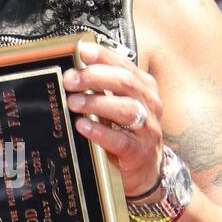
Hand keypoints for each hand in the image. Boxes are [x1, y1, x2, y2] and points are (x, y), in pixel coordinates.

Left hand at [63, 40, 163, 199]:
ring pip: (125, 109)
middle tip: (70, 80)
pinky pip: (120, 140)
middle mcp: (150, 104)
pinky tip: (83, 126)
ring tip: (73, 102)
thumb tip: (74, 72)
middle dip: (95, 77)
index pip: (124, 64)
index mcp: (144, 87)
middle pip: (125, 82)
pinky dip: (100, 131)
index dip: (103, 56)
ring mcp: (148, 128)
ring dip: (96, 103)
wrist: (147, 170)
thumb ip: (103, 88)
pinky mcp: (139, 152)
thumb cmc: (128, 132)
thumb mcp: (118, 106)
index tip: (81, 51)